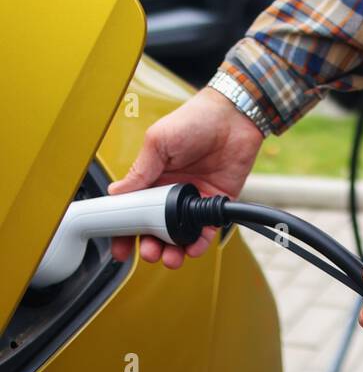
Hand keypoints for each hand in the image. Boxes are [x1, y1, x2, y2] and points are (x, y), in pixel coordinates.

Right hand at [107, 86, 263, 270]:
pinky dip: (197, 244)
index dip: (124, 231)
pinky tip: (191, 248)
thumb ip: (140, 170)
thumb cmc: (196, 118)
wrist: (236, 115)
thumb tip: (116, 193)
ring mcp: (193, 199)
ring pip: (178, 235)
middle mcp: (171, 191)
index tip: (119, 247)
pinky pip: (205, 230)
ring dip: (171, 250)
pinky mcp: (216, 203)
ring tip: (169, 256)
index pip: (133, 210)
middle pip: (154, 229)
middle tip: (148, 252)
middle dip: (148, 246)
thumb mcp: (159, 140)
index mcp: (153, 177)